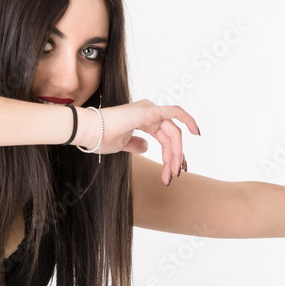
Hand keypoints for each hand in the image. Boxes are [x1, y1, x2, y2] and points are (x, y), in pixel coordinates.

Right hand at [77, 99, 200, 184]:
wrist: (88, 131)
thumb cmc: (99, 137)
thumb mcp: (121, 145)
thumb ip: (135, 145)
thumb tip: (146, 148)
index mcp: (141, 119)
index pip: (164, 137)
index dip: (171, 155)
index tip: (172, 173)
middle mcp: (147, 111)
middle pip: (171, 136)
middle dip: (175, 157)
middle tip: (174, 175)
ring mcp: (149, 110)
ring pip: (173, 133)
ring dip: (176, 153)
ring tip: (173, 172)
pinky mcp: (149, 111)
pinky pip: (175, 113)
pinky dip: (188, 120)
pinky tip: (196, 132)